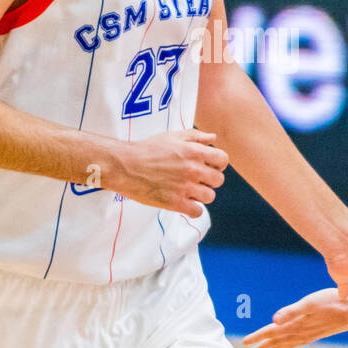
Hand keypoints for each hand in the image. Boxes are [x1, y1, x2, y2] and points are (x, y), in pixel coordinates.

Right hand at [107, 129, 227, 216]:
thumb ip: (195, 136)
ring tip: (188, 190)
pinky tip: (183, 202)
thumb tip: (213, 137)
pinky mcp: (175, 203)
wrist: (124, 166)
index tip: (208, 166)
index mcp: (194, 151)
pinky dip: (192, 208)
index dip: (217, 163)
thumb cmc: (147, 149)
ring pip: (209, 196)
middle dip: (209, 179)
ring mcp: (185, 187)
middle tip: (196, 179)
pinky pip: (197, 211)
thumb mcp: (172, 136)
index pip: (223, 160)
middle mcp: (193, 169)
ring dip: (201, 194)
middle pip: (218, 180)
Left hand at [243, 287, 347, 347]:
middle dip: (262, 346)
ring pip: (286, 343)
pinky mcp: (317, 333)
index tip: (245, 343)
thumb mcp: (311, 303)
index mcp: (296, 324)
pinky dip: (288, 345)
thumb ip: (291, 312)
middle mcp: (301, 332)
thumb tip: (273, 321)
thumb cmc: (334, 303)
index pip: (272, 332)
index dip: (258, 337)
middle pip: (277, 341)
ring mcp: (310, 334)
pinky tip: (288, 344)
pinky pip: (297, 342)